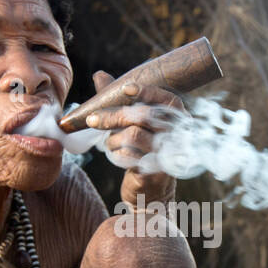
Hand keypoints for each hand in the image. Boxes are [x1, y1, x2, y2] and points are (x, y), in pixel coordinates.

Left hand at [83, 70, 182, 207]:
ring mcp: (168, 154)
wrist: (151, 192)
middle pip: (143, 116)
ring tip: (111, 145)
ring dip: (114, 139)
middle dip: (112, 116)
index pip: (166, 99)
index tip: (125, 89)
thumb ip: (119, 100)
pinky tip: (118, 157)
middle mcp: (176, 135)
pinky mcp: (156, 172)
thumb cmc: (142, 151)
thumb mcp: (133, 124)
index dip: (146, 91)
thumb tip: (99, 75)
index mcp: (176, 120)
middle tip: (91, 120)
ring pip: (133, 135)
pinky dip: (117, 155)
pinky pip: (129, 156)